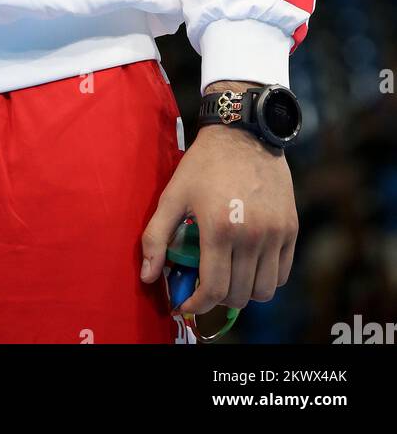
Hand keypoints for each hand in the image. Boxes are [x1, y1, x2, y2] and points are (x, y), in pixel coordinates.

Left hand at [139, 110, 297, 317]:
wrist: (243, 133)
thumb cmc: (203, 165)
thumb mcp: (172, 195)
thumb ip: (156, 237)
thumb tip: (148, 277)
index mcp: (219, 229)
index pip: (214, 290)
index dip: (197, 305)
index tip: (186, 304)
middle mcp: (252, 235)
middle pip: (239, 295)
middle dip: (217, 298)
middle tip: (205, 286)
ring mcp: (275, 233)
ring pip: (263, 290)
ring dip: (244, 292)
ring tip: (228, 275)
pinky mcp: (290, 228)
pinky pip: (282, 274)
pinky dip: (265, 278)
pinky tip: (248, 264)